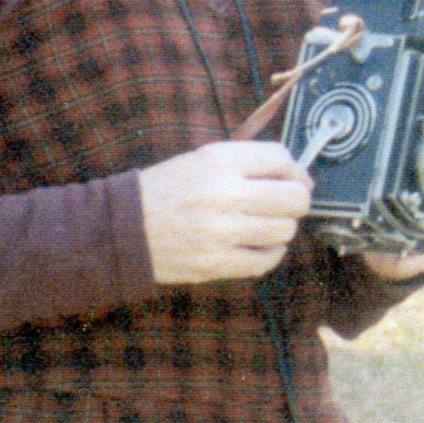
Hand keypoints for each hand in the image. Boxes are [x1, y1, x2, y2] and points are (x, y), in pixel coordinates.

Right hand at [138, 141, 311, 283]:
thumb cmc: (165, 188)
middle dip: (298, 198)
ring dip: (283, 226)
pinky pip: (267, 260)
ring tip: (266, 222)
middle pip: (294, 198)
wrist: (125, 228)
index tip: (293, 176)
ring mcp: (223, 232)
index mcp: (218, 161)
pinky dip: (271, 252)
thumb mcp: (201, 158)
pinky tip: (259, 244)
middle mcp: (225, 194)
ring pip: (285, 230)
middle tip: (288, 202)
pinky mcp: (219, 264)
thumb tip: (293, 174)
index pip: (280, 159)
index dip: (295, 168)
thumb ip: (244, 161)